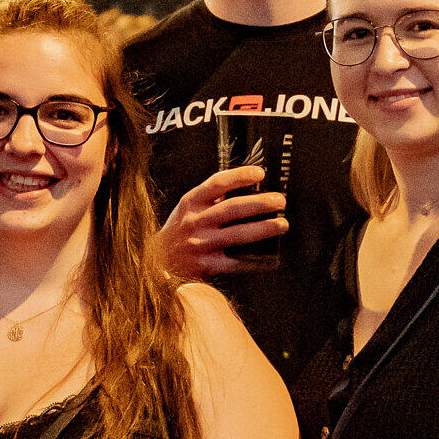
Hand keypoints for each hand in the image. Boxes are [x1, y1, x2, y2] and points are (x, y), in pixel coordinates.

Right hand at [157, 166, 286, 279]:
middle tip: (280, 201)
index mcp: (192, 202)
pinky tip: (269, 256)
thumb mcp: (189, 207)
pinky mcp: (206, 265)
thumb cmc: (179, 230)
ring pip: (237, 234)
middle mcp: (195, 221)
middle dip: (260, 203)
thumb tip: (246, 186)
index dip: (240, 176)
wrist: (156, 261)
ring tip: (281, 224)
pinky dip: (254, 259)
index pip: (218, 183)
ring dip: (263, 229)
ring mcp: (201, 244)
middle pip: (232, 208)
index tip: (260, 173)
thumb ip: (211, 197)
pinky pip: (235, 262)